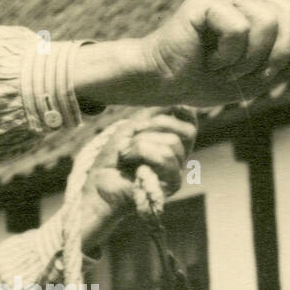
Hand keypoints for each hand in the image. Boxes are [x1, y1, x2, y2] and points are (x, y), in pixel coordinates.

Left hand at [77, 113, 197, 251]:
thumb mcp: (130, 129)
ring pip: (171, 144)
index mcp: (172, 145)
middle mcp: (179, 160)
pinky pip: (165, 157)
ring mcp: (176, 173)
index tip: (162, 109)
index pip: (191, 125)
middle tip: (131, 138)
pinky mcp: (171, 185)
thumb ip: (151, 117)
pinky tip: (128, 162)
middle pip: (184, 133)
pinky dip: (141, 153)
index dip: (183, 112)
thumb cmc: (112, 159)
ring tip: (125, 154)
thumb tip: (175, 103)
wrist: (99, 185)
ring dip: (141, 144)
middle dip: (153, 128)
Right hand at [142, 0, 289, 106]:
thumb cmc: (200, 81)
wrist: (159, 83)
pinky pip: (239, 28)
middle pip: (288, 13)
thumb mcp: (253, 79)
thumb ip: (285, 67)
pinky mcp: (204, 2)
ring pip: (266, 23)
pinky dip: (229, 56)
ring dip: (251, 60)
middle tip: (259, 75)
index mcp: (252, 11)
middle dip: (283, 52)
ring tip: (227, 71)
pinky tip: (209, 62)